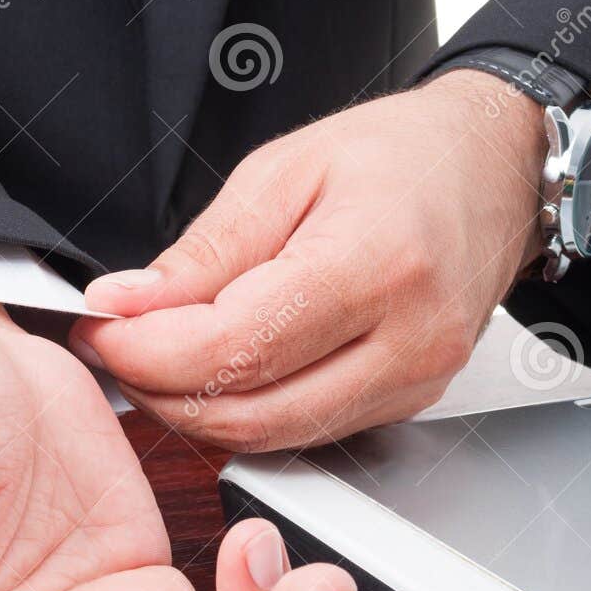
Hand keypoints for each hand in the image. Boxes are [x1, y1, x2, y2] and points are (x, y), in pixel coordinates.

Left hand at [70, 71, 545, 451]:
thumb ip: (203, 252)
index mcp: (376, 265)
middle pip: (252, 412)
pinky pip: (306, 430)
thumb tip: (126, 304)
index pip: (235, 349)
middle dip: (159, 389)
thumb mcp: (282, 170)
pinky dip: (245, 409)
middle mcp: (409, 340)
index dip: (147, 350)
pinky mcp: (410, 403)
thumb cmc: (398, 155)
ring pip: (275, 436)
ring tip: (154, 353)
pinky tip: (213, 368)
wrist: (491, 167)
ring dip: (195, 409)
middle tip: (113, 345)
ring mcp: (416, 382)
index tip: (98, 325)